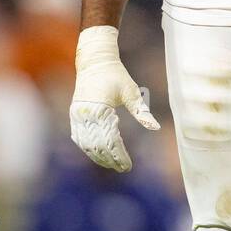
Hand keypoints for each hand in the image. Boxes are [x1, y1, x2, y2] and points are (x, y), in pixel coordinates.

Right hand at [69, 26, 159, 171]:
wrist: (94, 62)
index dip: (119, 155)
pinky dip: (87, 148)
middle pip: (98, 145)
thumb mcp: (131, 92)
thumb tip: (156, 127)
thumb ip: (142, 112)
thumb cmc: (116, 75)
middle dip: (110, 159)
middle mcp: (86, 114)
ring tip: (112, 164)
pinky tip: (97, 155)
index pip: (110, 140)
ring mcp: (77, 115)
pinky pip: (79, 137)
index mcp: (100, 109)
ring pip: (86, 144)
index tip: (128, 165)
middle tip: (123, 168)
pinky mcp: (74, 114)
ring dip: (98, 156)